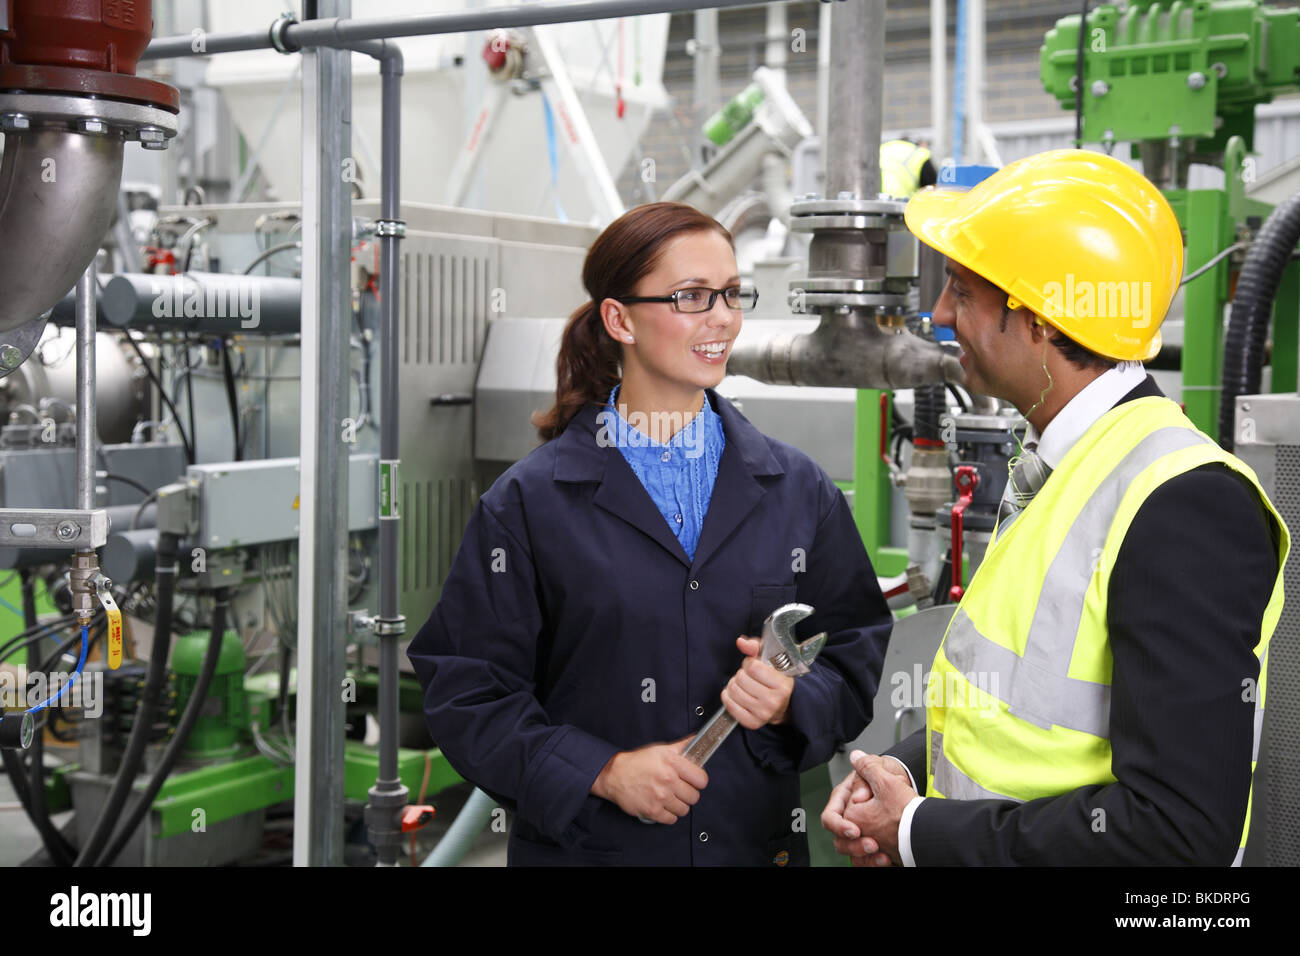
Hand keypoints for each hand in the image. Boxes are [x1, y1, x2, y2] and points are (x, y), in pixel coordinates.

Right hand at [591, 736, 708, 824]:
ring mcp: (660, 797)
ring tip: (671, 798)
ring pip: (684, 810)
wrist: (614, 774)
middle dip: (688, 794)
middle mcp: (668, 780)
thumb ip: (681, 746)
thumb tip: (696, 739)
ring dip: (679, 805)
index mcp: (672, 763)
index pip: (701, 779)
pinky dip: (668, 815)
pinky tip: (663, 806)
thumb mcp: (660, 749)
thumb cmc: (637, 762)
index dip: (698, 781)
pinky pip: (672, 820)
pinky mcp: (652, 811)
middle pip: (694, 797)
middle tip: (680, 790)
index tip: (693, 781)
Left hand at [720, 636, 795, 728]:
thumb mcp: (770, 659)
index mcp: (782, 685)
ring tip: (744, 685)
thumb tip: (741, 642)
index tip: (754, 666)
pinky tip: (737, 694)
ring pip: (733, 690)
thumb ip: (755, 647)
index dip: (750, 663)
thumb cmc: (775, 679)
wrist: (783, 706)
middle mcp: (774, 701)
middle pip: (741, 678)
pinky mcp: (752, 723)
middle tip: (749, 677)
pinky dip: (728, 697)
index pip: (753, 667)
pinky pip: (729, 705)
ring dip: (735, 684)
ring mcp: (763, 714)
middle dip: (742, 674)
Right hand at [821, 751, 911, 865]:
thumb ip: (868, 769)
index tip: (855, 830)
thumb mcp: (881, 768)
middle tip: (873, 844)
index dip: (839, 826)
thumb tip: (856, 760)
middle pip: (839, 840)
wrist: (909, 788)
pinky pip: (866, 860)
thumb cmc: (890, 775)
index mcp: (844, 799)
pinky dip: (874, 863)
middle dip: (854, 846)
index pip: (830, 817)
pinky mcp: (871, 844)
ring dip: (865, 857)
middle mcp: (849, 818)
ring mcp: (860, 832)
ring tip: (882, 856)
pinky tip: (887, 860)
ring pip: (851, 852)